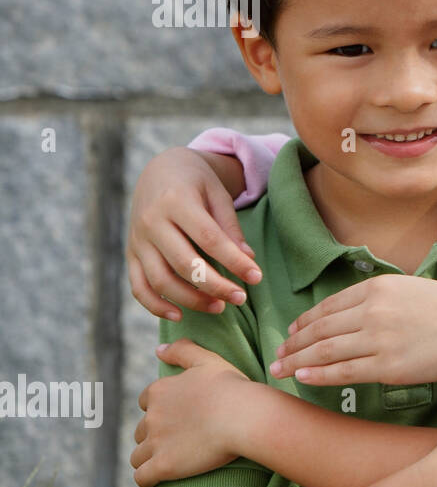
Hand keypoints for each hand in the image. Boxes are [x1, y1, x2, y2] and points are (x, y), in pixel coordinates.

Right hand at [127, 147, 261, 320]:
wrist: (160, 170)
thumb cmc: (197, 183)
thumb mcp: (218, 194)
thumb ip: (230, 227)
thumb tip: (248, 260)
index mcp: (176, 201)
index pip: (208, 238)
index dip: (233, 261)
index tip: (256, 278)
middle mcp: (151, 221)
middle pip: (183, 263)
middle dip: (215, 286)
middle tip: (241, 298)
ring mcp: (137, 240)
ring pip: (160, 280)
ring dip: (190, 300)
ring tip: (219, 307)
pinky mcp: (130, 253)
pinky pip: (138, 286)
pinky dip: (155, 306)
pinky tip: (179, 315)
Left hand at [130, 339, 251, 486]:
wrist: (244, 417)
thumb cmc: (232, 388)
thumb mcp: (208, 361)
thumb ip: (182, 351)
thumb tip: (158, 349)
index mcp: (159, 391)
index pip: (146, 403)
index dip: (160, 411)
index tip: (176, 418)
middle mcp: (152, 416)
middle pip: (141, 431)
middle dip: (154, 437)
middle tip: (177, 442)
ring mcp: (156, 443)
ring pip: (138, 456)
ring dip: (149, 459)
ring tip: (168, 464)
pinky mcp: (163, 466)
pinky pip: (142, 478)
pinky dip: (147, 481)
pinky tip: (157, 483)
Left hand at [271, 274, 436, 384]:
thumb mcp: (412, 289)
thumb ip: (383, 299)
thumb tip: (358, 313)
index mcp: (378, 287)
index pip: (329, 305)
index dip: (306, 320)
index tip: (291, 330)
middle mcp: (373, 310)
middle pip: (321, 327)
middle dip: (293, 341)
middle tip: (276, 352)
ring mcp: (379, 339)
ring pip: (326, 350)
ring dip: (297, 359)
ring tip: (279, 367)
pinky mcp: (388, 367)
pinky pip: (344, 372)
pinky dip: (319, 374)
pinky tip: (302, 376)